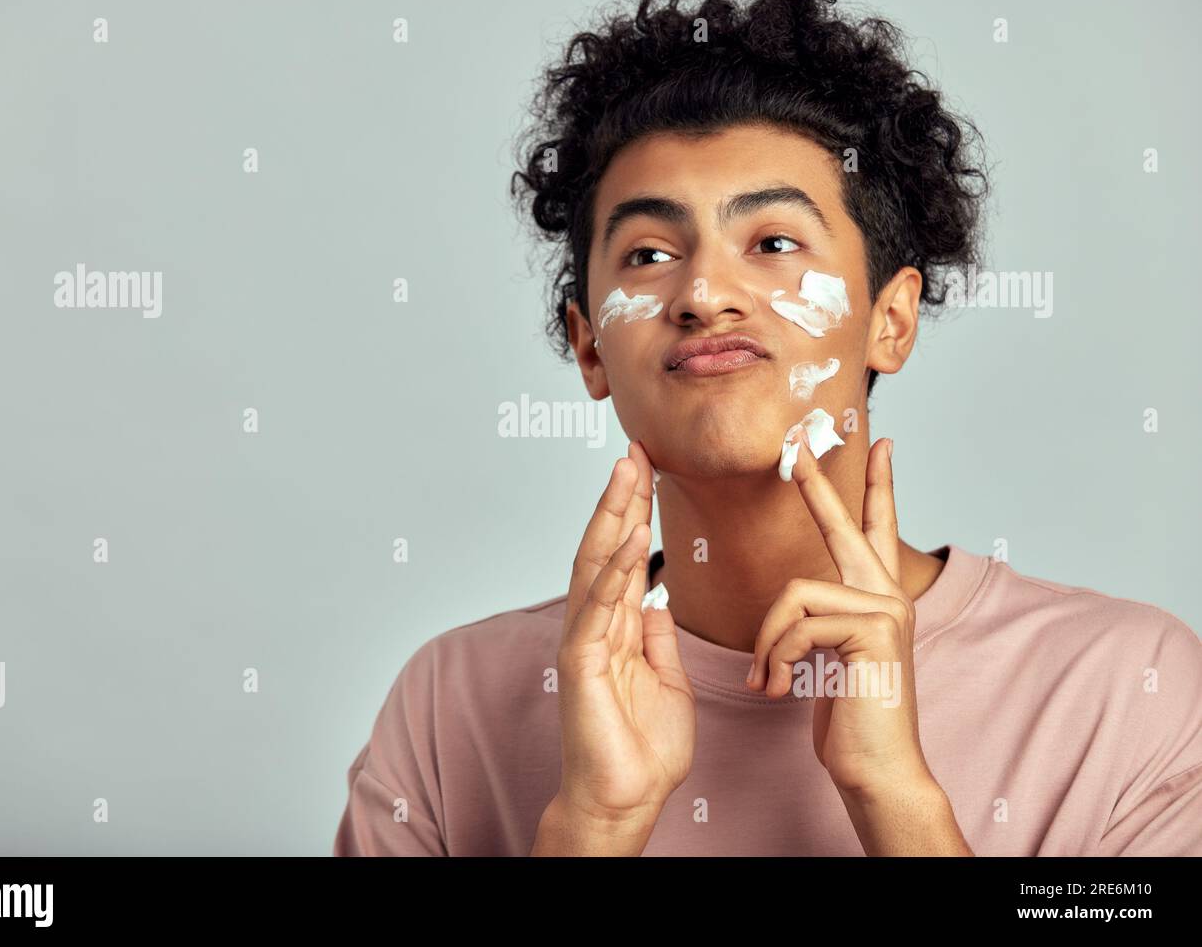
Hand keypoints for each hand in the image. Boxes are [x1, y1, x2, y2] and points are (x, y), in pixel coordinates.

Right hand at [534, 442, 695, 854]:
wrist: (626, 798)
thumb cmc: (644, 746)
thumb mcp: (667, 677)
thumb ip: (657, 637)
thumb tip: (657, 602)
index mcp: (618, 626)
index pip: (627, 555)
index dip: (635, 511)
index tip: (648, 468)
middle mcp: (596, 625)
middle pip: (606, 547)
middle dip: (620, 498)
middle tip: (634, 450)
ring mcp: (585, 641)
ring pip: (594, 566)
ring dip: (611, 517)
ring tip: (626, 473)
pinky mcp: (580, 664)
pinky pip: (598, 610)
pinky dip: (612, 572)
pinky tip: (628, 539)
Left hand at [745, 436, 929, 799]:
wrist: (876, 771)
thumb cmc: (849, 720)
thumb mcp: (826, 659)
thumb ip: (819, 620)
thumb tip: (797, 600)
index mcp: (877, 599)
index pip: (876, 530)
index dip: (877, 486)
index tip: (879, 444)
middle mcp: (888, 596)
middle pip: (843, 527)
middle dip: (816, 485)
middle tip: (797, 443)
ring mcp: (886, 609)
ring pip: (794, 593)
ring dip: (767, 643)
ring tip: (769, 682)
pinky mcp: (874, 629)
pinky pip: (797, 623)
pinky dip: (776, 658)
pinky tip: (782, 689)